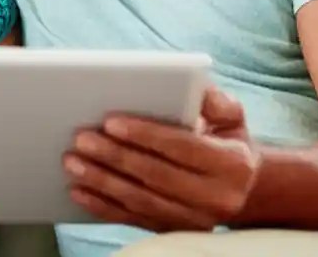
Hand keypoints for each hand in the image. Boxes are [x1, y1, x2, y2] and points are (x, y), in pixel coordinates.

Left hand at [63, 86, 260, 231]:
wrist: (245, 188)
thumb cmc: (228, 141)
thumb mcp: (232, 116)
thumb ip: (215, 100)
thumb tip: (192, 85)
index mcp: (231, 163)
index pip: (182, 147)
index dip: (145, 134)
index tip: (111, 121)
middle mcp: (216, 197)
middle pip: (156, 175)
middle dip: (115, 156)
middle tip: (82, 139)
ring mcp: (195, 220)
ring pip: (141, 201)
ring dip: (102, 181)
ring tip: (73, 162)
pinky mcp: (175, 231)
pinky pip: (134, 220)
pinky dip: (103, 207)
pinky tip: (80, 192)